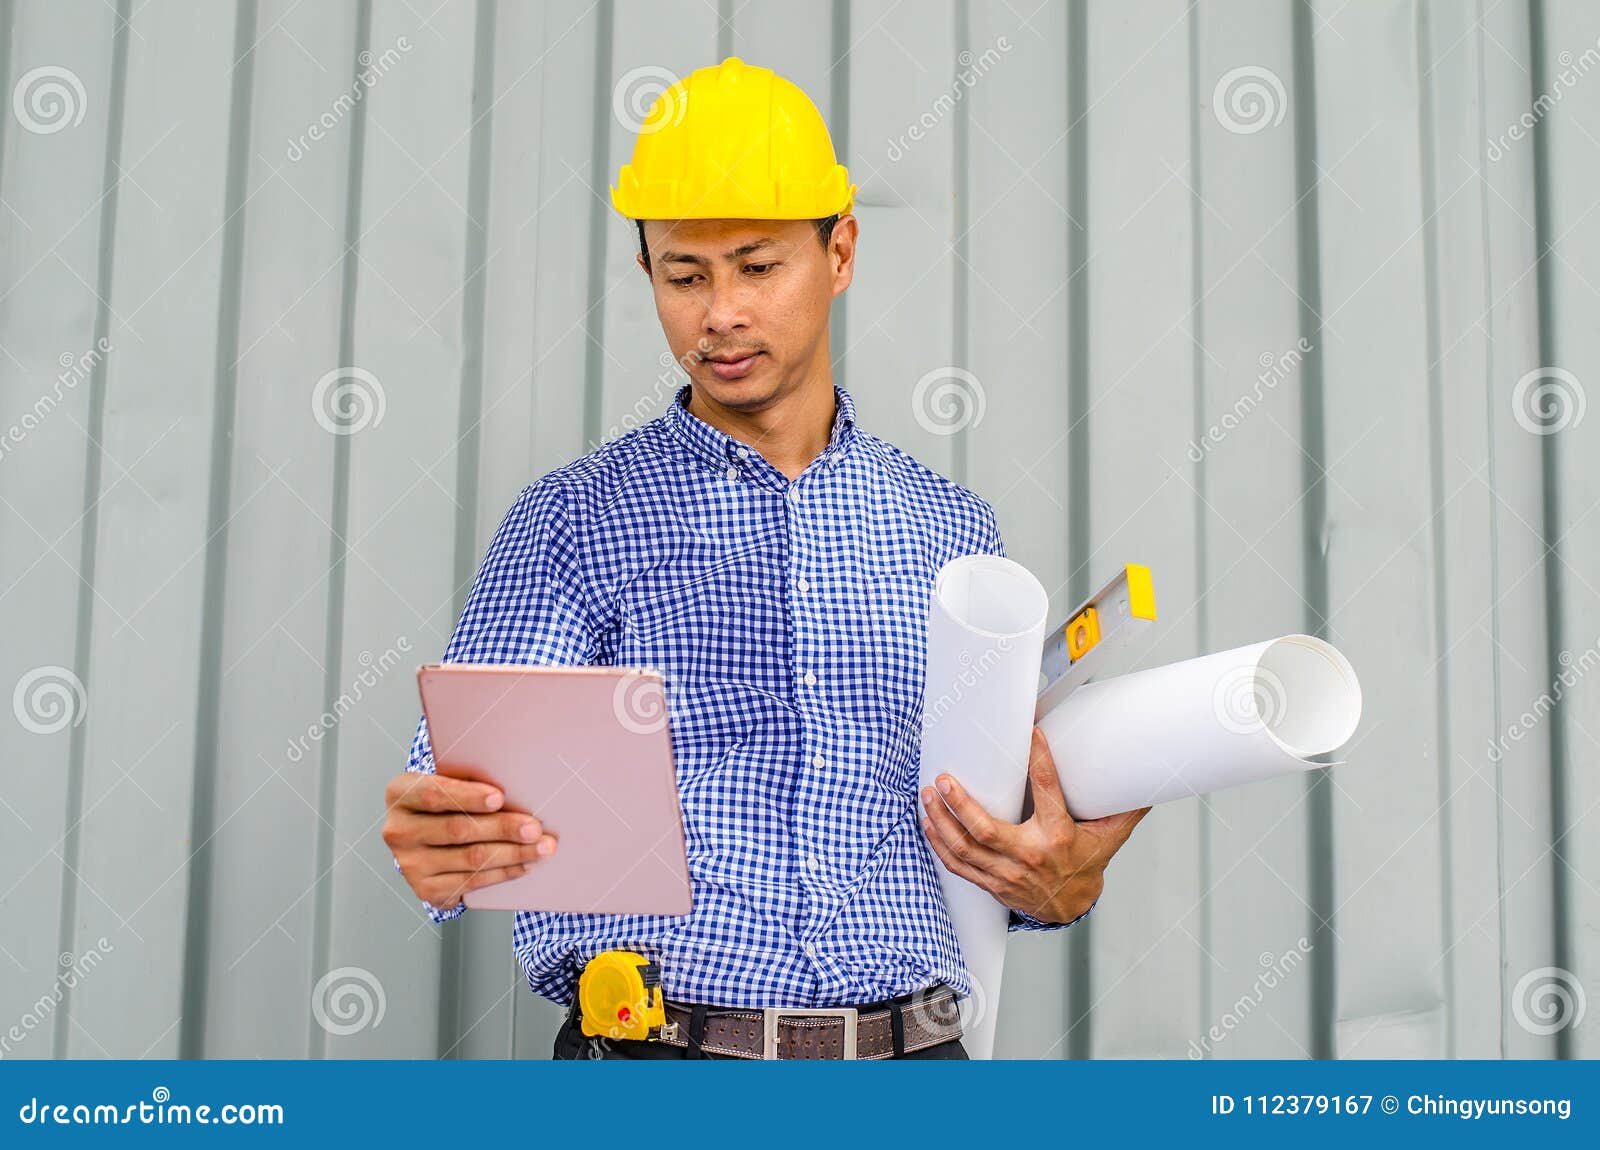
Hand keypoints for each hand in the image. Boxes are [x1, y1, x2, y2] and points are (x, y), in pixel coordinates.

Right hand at [382, 772, 558, 909]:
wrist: (426, 842)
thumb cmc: (446, 804)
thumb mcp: (448, 783)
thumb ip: (470, 780)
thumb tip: (517, 784)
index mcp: (400, 794)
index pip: (433, 793)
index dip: (468, 796)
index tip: (499, 798)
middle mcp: (399, 830)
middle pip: (458, 829)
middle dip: (502, 828)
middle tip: (534, 828)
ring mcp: (410, 864)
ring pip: (470, 858)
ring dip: (513, 853)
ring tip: (541, 847)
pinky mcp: (426, 889)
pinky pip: (472, 882)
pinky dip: (503, 873)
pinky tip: (524, 865)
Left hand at [920, 726, 1148, 923]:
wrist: (1070, 905)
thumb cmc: (1086, 862)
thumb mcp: (1108, 835)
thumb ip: (1124, 807)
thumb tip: (1150, 778)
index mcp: (1058, 837)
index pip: (1047, 792)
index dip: (1039, 761)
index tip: (1029, 735)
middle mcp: (1029, 856)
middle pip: (986, 830)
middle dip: (960, 803)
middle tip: (944, 778)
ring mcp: (1006, 873)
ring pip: (965, 847)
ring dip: (941, 821)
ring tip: (927, 794)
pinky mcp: (990, 882)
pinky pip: (958, 865)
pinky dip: (939, 844)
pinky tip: (927, 823)